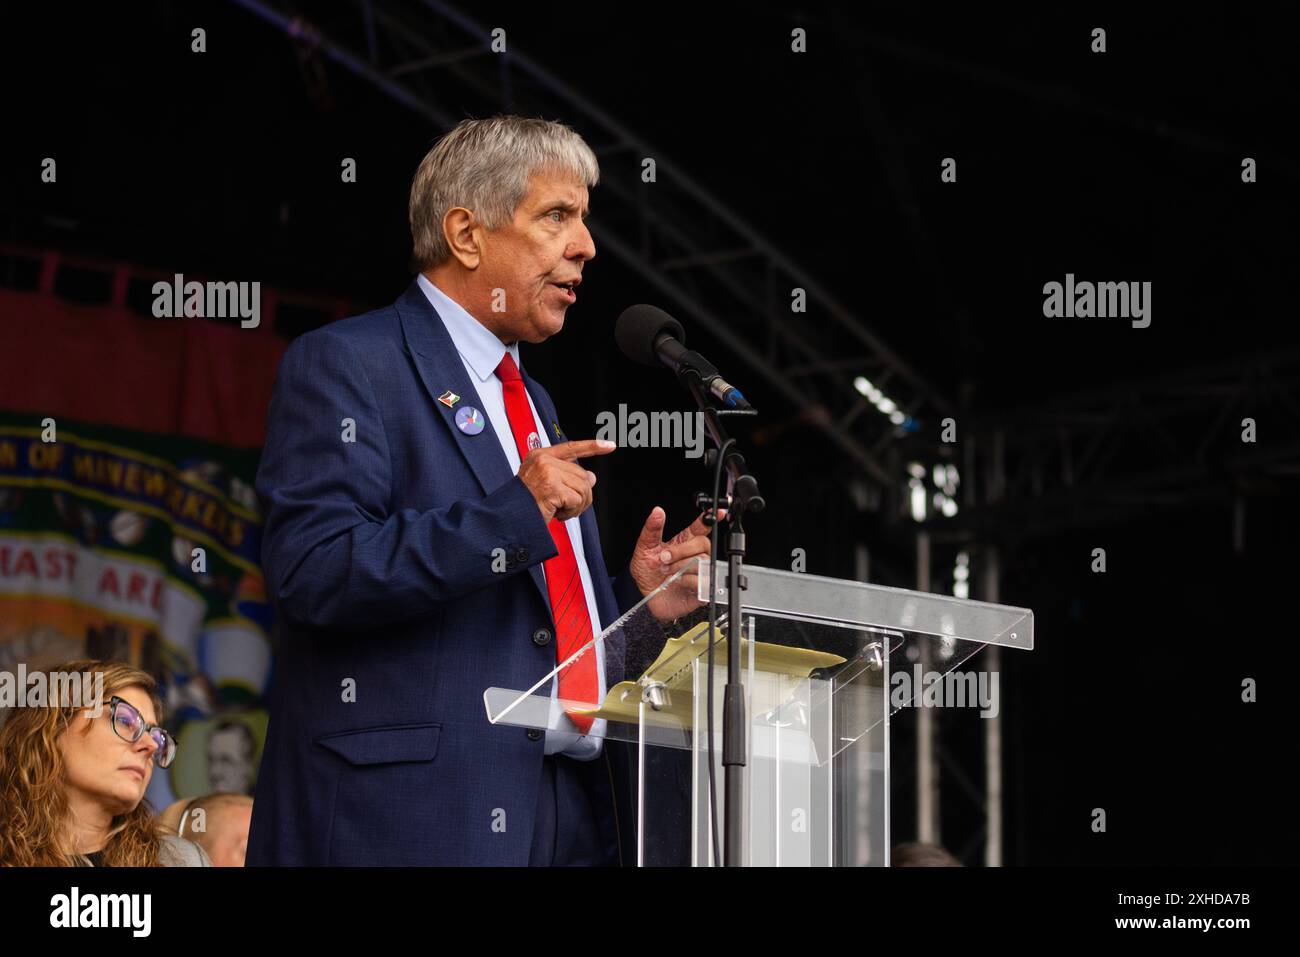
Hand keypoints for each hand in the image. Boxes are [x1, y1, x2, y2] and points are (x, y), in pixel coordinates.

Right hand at [518, 439, 615, 522]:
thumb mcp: (544, 484)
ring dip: (577, 506)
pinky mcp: (552, 487)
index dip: (592, 447)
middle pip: (582, 474)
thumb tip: (592, 477)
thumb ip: (566, 477)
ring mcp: (547, 472)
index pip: (571, 447)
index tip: (610, 445)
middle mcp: (543, 460)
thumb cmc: (523, 504)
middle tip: (567, 507)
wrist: (508, 518)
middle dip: (581, 495)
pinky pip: (577, 500)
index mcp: (539, 455)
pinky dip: (572, 512)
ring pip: (583, 488)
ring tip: (561, 511)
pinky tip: (558, 514)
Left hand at [629, 507, 720, 622]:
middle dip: (682, 550)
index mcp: (683, 542)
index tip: (718, 511)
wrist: (646, 598)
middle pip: (703, 543)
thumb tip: (657, 512)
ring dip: (681, 566)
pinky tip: (677, 582)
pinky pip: (702, 580)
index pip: (701, 527)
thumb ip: (651, 530)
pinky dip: (687, 580)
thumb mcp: (644, 549)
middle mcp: (694, 555)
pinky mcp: (702, 588)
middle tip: (664, 557)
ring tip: (667, 571)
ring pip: (702, 561)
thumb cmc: (648, 574)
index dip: (710, 518)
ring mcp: (699, 572)